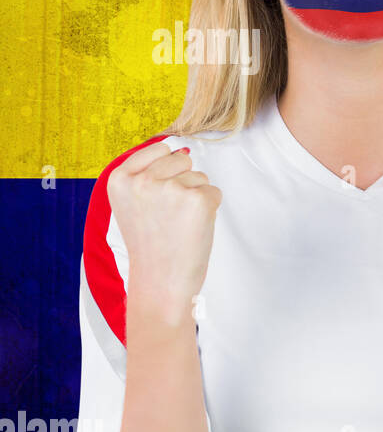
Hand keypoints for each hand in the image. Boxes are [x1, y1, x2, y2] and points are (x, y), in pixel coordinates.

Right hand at [107, 141, 222, 324]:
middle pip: (181, 160)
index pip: (158, 150)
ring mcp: (170, 189)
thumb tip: (182, 149)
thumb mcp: (132, 204)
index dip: (165, 174)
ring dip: (195, 197)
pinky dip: (209, 209)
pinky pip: (214, 192)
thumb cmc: (150, 244)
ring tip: (178, 224)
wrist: (160, 282)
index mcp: (119, 178)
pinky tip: (192, 229)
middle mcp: (142, 180)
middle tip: (168, 217)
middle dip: (182, 184)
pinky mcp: (198, 200)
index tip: (157, 201)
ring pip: (199, 176)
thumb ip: (148, 173)